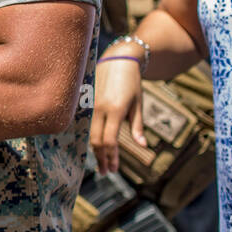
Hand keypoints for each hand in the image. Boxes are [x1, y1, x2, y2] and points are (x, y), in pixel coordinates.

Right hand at [90, 56, 146, 173]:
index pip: (110, 140)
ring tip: (102, 162)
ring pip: (91, 134)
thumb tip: (143, 146)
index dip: (112, 157)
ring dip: (97, 150)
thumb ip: (137, 126)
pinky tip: (97, 146)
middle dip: (102, 158)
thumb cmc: (132, 82)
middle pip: (97, 140)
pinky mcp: (88, 103)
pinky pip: (90, 125)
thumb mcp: (138, 104)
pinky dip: (94, 138)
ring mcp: (92, 106)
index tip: (114, 169)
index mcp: (115, 110)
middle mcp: (100, 109)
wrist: (118, 60)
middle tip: (106, 172)